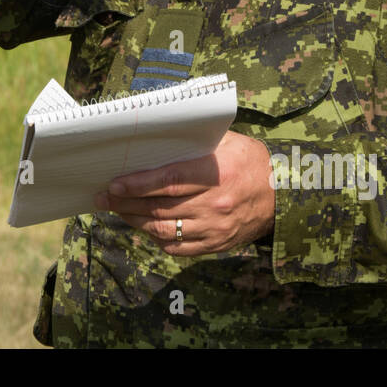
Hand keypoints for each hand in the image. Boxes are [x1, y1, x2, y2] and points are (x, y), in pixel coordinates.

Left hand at [93, 131, 275, 256]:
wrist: (282, 192)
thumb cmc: (248, 159)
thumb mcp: (225, 140)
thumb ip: (190, 141)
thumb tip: (150, 139)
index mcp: (217, 172)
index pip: (168, 180)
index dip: (138, 184)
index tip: (114, 184)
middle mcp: (215, 203)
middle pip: (160, 207)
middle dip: (126, 203)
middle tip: (103, 198)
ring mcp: (216, 227)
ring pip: (165, 229)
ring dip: (136, 221)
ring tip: (118, 211)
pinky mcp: (217, 244)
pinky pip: (179, 247)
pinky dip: (157, 239)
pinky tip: (144, 227)